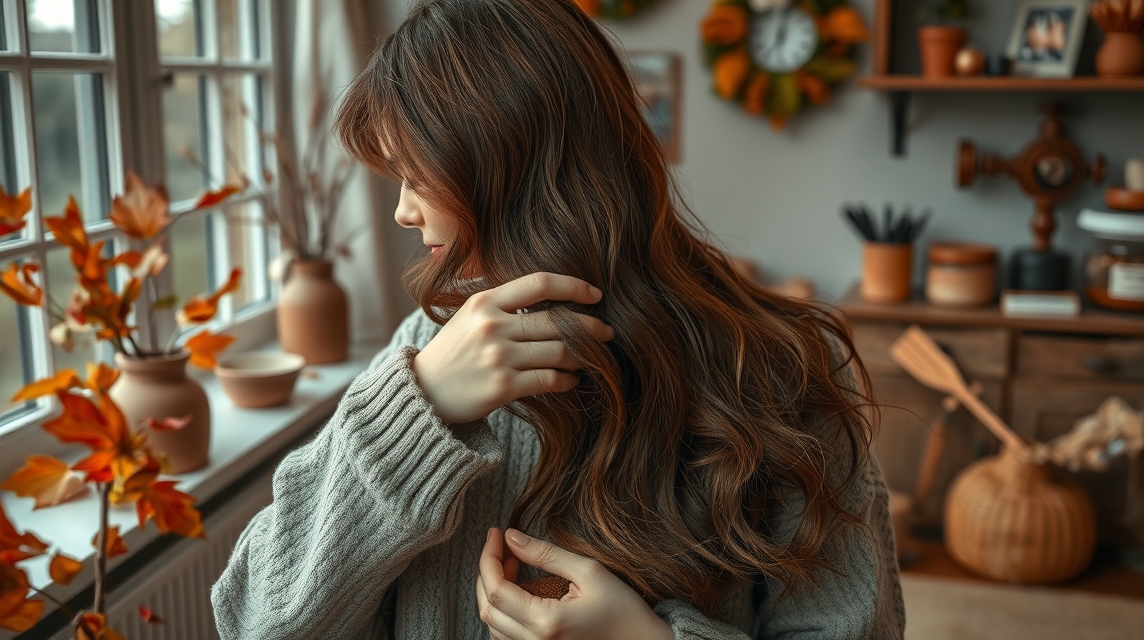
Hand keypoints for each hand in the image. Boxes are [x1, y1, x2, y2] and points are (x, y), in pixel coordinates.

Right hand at [412, 272, 612, 423]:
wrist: (422, 392)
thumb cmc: (453, 353)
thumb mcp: (469, 316)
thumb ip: (505, 304)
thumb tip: (554, 299)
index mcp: (485, 301)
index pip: (540, 283)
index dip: (574, 286)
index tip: (595, 295)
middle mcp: (492, 325)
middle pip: (557, 320)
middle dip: (590, 326)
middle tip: (606, 332)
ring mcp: (498, 356)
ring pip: (559, 351)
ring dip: (581, 356)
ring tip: (589, 359)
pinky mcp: (503, 386)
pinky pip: (550, 380)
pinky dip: (568, 380)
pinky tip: (572, 380)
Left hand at [475, 528, 673, 639]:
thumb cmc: (624, 611)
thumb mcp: (589, 572)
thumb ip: (547, 554)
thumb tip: (512, 537)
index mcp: (547, 623)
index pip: (497, 589)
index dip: (489, 557)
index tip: (496, 533)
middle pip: (488, 609)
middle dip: (487, 572)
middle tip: (504, 546)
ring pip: (493, 626)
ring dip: (494, 592)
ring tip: (513, 565)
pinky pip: (506, 637)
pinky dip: (503, 611)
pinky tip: (518, 590)